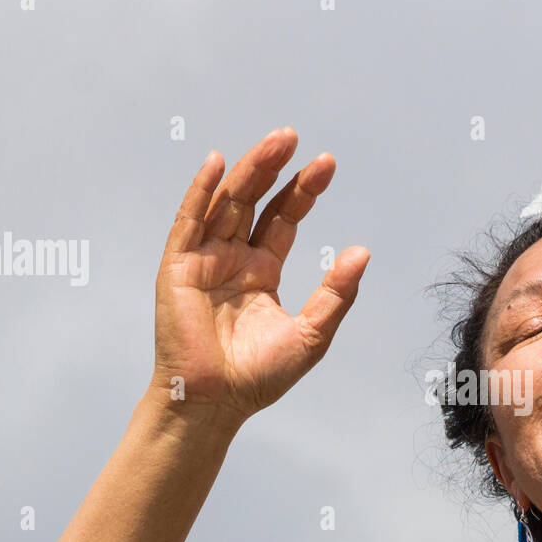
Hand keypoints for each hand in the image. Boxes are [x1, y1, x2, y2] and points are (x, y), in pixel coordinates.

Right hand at [150, 128, 368, 421]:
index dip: (303, 191)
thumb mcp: (311, 334)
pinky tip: (217, 164)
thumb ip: (337, 294)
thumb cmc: (259, 377)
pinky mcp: (178, 268)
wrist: (215, 402)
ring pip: (226, 203)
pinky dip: (201, 192)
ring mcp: (203, 261)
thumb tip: (363, 253)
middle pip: (254, 201)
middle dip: (275, 169)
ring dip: (248, 170)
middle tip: (295, 138)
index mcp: (261, 272)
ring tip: (275, 143)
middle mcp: (232, 260)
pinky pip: (189, 223)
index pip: (282, 219)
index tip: (325, 164)